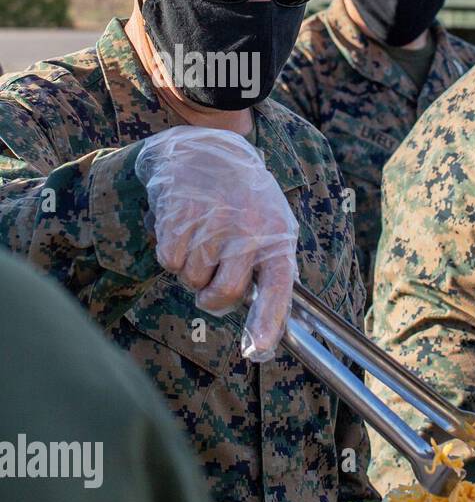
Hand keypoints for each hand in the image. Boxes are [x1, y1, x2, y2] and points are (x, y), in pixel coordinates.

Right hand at [135, 126, 298, 360]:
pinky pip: (169, 260)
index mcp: (278, 238)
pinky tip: (184, 230)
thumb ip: (272, 272)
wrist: (208, 151)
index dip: (268, 322)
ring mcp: (213, 223)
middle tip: (211, 285)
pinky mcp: (180, 215)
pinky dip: (172, 255)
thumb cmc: (246, 202)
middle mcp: (249, 231)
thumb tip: (270, 333)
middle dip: (212, 298)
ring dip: (192, 271)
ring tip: (203, 240)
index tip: (258, 350)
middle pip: (225, 293)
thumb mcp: (274, 228)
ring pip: (192, 279)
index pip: (278, 287)